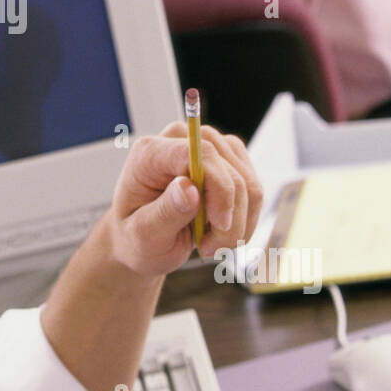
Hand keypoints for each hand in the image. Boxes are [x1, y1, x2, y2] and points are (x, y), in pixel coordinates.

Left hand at [108, 122, 263, 277]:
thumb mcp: (142, 235)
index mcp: (151, 152)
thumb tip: (189, 188)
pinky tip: (223, 235)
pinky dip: (246, 219)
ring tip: (213, 244)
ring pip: (248, 181)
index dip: (220, 189)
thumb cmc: (137, 237)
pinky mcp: (227, 162)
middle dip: (231, 217)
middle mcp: (181, 141)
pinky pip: (253, 189)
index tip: (222, 226)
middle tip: (211, 249)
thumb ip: (165, 212)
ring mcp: (207, 148)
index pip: (201, 153)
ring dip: (240, 222)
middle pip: (230, 169)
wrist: (146, 241)